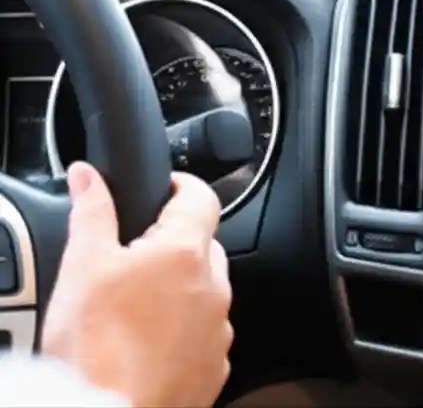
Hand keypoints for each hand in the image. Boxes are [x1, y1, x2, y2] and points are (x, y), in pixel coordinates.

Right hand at [41, 162, 232, 407]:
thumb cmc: (95, 349)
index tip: (166, 188)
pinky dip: (182, 332)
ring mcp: (218, 330)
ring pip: (204, 294)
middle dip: (173, 245)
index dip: (182, 186)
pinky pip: (203, 336)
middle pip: (203, 247)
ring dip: (179, 292)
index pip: (202, 198)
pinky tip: (146, 343)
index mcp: (186, 253)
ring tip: (132, 310)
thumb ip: (92, 214)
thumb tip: (90, 177)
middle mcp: (214, 289)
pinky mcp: (214, 366)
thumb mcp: (82, 267)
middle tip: (132, 259)